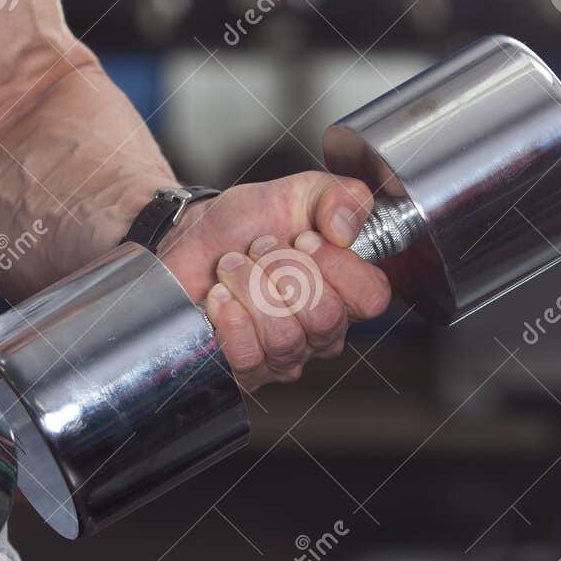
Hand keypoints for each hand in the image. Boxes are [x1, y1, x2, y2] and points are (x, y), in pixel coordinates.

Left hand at [157, 174, 392, 389]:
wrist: (189, 236)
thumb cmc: (245, 223)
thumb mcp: (299, 192)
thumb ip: (339, 196)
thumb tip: (344, 229)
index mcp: (344, 292)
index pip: (371, 298)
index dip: (337, 265)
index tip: (304, 238)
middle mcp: (320, 332)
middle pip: (325, 318)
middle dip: (283, 270)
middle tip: (259, 246)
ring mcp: (283, 356)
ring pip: (284, 338)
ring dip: (250, 287)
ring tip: (232, 264)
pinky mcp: (244, 369)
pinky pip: (249, 357)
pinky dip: (230, 319)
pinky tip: (220, 295)